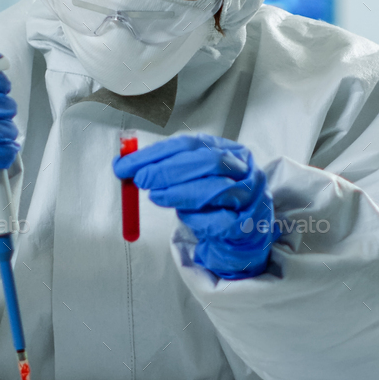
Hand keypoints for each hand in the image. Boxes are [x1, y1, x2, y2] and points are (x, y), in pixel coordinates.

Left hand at [113, 134, 277, 279]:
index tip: (128, 164)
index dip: (156, 153)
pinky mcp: (250, 225)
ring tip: (156, 197)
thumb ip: (168, 170)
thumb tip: (127, 166)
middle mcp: (244, 169)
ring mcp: (251, 196)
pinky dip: (198, 219)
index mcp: (228, 150)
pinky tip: (185, 218)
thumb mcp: (195, 179)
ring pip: (217, 189)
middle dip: (169, 170)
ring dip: (180, 193)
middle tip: (141, 179)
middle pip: (209, 161)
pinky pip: (221, 221)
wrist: (247, 235)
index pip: (190, 144)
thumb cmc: (216, 203)